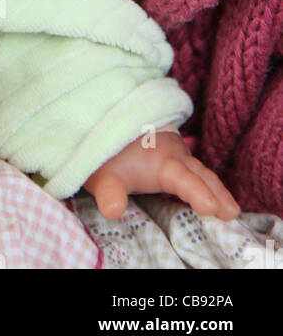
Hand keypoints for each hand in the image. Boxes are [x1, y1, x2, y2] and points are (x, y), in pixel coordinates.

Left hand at [83, 126, 240, 219]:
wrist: (104, 122)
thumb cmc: (106, 154)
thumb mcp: (102, 175)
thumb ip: (109, 192)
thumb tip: (113, 210)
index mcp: (160, 159)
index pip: (182, 178)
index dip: (196, 192)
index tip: (210, 207)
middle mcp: (175, 154)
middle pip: (201, 176)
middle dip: (217, 193)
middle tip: (232, 213)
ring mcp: (178, 153)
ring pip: (202, 172)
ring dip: (217, 190)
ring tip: (231, 210)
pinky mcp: (177, 156)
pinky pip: (197, 170)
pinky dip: (209, 184)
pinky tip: (215, 197)